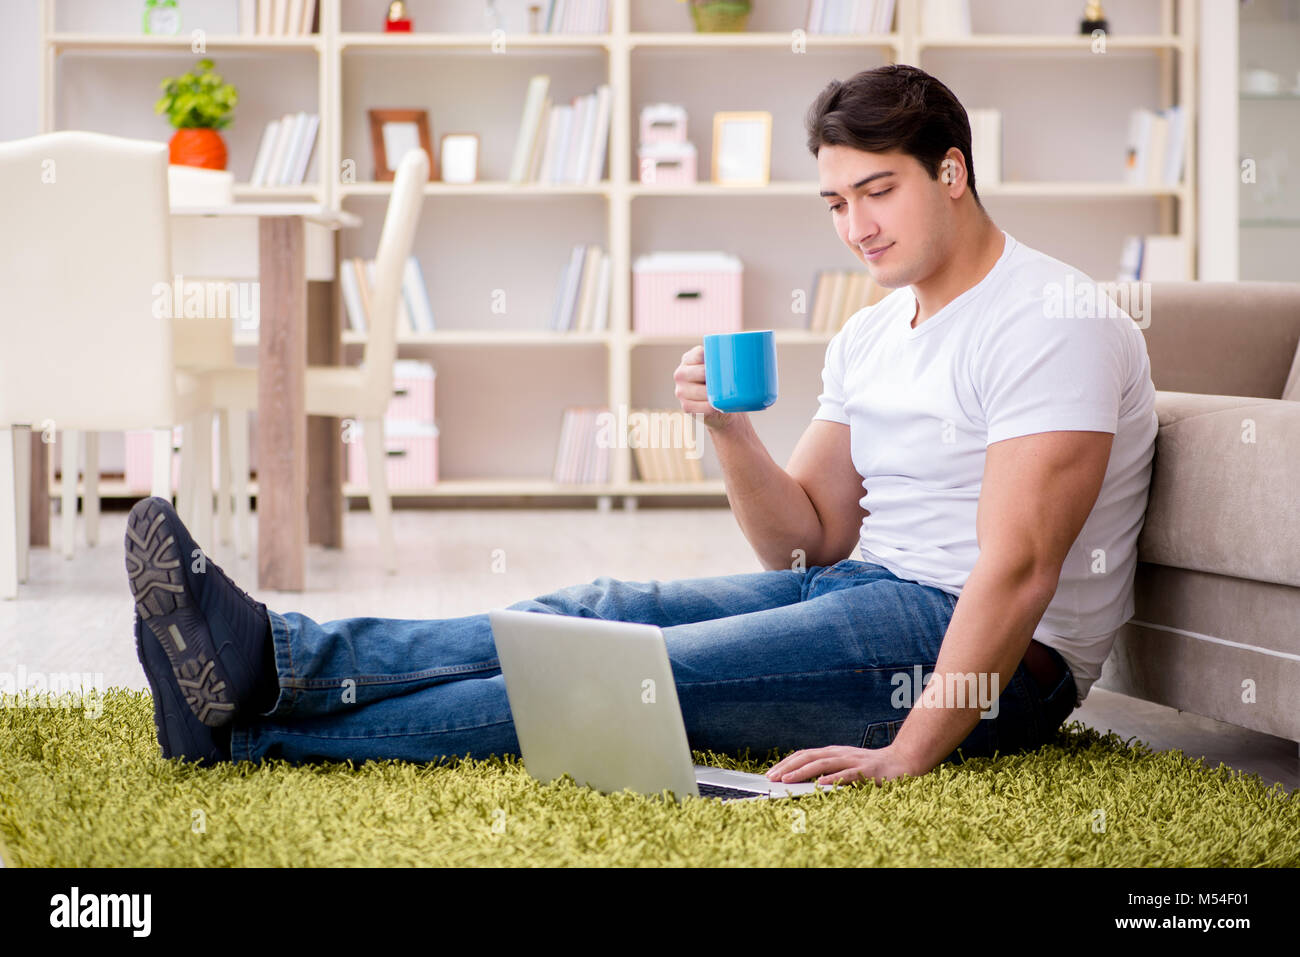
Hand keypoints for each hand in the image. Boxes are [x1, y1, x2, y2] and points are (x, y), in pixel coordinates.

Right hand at [673, 344, 732, 431]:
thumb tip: (754, 346)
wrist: (719, 408)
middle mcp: (681, 373)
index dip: (713, 357)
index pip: (699, 354)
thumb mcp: (721, 367)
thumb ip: (728, 357)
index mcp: (689, 359)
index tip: (728, 362)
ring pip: (700, 391)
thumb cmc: (722, 382)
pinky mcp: (685, 406)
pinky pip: (698, 407)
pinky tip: (715, 406)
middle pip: (701, 372)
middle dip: (715, 376)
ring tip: (725, 394)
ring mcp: (681, 391)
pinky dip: (709, 407)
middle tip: (731, 379)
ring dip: (713, 393)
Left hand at [765, 743, 921, 787]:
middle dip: (788, 766)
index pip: (804, 754)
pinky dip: (833, 778)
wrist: (902, 762)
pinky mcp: (866, 771)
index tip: (771, 772)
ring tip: (787, 780)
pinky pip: (847, 774)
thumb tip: (805, 779)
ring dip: (803, 772)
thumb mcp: (846, 765)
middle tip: (771, 777)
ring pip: (823, 763)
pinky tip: (821, 784)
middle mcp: (840, 753)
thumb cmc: (871, 767)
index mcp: (833, 752)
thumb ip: (829, 770)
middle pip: (809, 756)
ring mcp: (853, 760)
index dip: (787, 762)